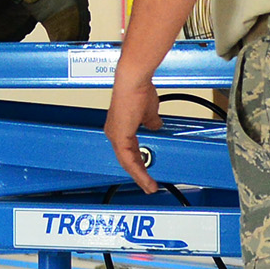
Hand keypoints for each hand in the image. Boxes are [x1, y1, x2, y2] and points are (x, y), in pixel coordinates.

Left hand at [105, 74, 163, 194]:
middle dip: (139, 174)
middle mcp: (114, 132)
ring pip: (127, 163)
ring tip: (150, 186)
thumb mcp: (148, 111)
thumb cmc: (138, 90)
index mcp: (120, 127)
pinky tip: (146, 179)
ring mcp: (116, 135)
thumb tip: (155, 125)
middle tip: (149, 185)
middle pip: (126, 160)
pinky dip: (138, 171)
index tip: (147, 172)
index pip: (128, 151)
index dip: (138, 163)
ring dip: (140, 176)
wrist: (133, 82)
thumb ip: (150, 122)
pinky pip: (128, 160)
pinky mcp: (120, 137)